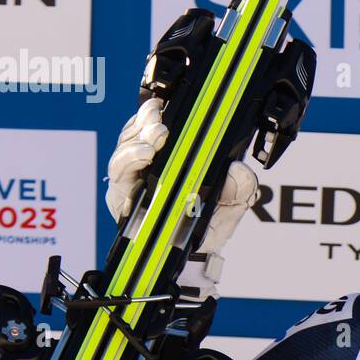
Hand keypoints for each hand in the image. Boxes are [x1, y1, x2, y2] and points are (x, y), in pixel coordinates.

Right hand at [104, 97, 258, 299]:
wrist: (199, 254)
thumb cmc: (211, 220)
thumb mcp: (236, 197)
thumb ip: (242, 182)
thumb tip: (237, 168)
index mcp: (173, 155)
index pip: (155, 125)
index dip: (154, 113)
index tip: (162, 105)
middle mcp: (149, 165)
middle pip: (134, 134)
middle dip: (144, 124)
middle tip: (159, 125)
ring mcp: (133, 181)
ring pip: (123, 152)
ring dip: (136, 143)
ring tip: (153, 142)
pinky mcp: (122, 200)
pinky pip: (118, 178)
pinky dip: (128, 163)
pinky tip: (143, 158)